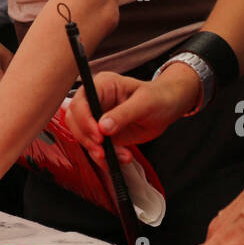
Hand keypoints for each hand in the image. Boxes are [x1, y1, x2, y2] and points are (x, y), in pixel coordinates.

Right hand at [63, 69, 189, 165]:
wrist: (168, 108)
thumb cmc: (158, 97)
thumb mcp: (144, 102)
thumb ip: (123, 113)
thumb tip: (103, 127)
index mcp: (102, 86)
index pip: (80, 102)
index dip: (85, 120)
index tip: (99, 136)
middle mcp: (96, 101)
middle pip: (75, 121)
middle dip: (87, 139)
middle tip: (102, 151)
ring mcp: (98, 118)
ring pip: (84, 137)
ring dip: (98, 152)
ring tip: (122, 156)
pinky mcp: (104, 134)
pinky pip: (97, 148)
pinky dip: (107, 157)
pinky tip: (123, 158)